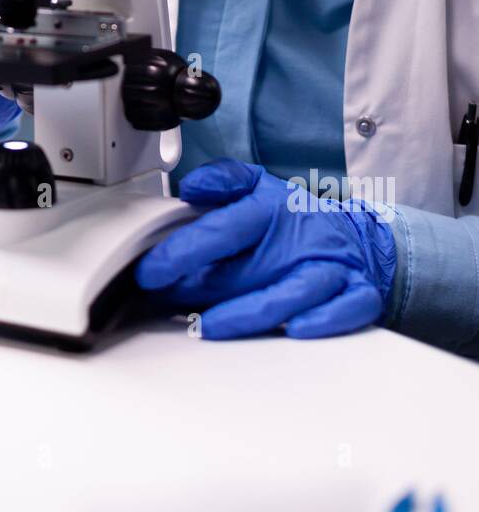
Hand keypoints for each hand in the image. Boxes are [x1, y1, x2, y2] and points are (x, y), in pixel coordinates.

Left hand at [136, 159, 396, 339]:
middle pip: (247, 270)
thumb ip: (224, 180)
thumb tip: (191, 187)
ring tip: (207, 326)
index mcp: (272, 210)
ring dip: (246, 313)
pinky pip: (343, 309)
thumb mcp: (259, 186)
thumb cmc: (297, 219)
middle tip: (163, 301)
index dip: (183, 251)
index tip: (151, 271)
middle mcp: (301, 239)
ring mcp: (331, 267)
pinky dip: (321, 321)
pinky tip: (291, 331)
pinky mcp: (357, 294)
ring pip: (290, 293)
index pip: (223, 229)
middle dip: (199, 290)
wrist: (359, 238)